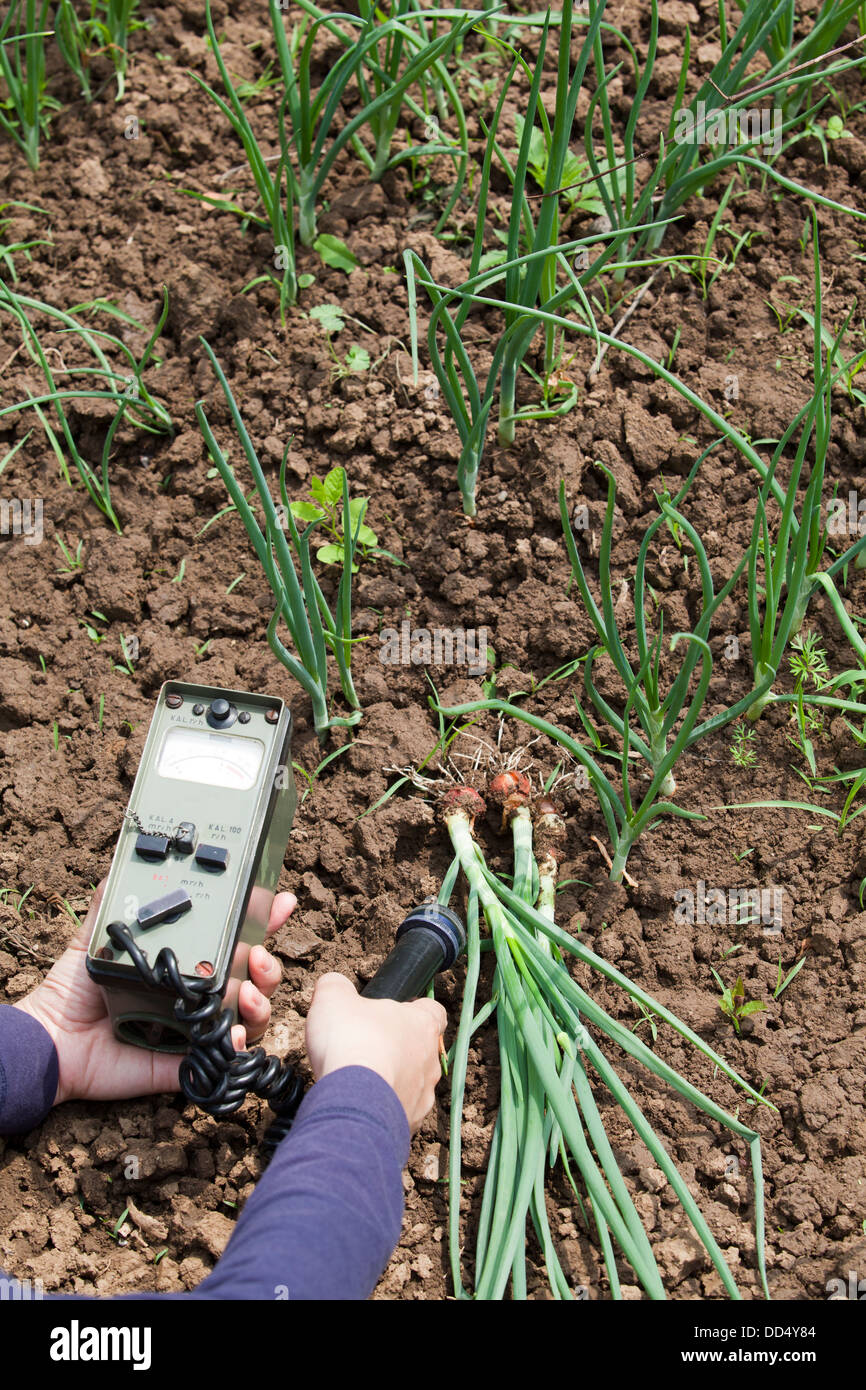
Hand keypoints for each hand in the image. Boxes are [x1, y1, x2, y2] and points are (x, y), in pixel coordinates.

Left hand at [13, 880, 295, 1105]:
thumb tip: (121, 866)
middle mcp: (197, 993)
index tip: (280, 901)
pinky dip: (240, 1043)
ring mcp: (198, 1028)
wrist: (53, 1041)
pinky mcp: (190, 1060)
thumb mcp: (93, 939)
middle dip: (271, 964)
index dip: (262, 921)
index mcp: (185, 962)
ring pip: (252, 1013)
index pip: (234, 939)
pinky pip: (228, 1055)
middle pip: (255, 978)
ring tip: (249, 992)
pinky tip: (236, 1031)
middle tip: (262, 955)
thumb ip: (110, 904)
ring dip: (262, 999)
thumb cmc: (72, 992)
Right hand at [305, 973, 446, 1132]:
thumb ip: (335, 986)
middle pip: (421, 1050)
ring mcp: (423, 1095)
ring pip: (412, 1084)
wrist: (354, 1102)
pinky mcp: (410, 1124)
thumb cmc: (351, 1043)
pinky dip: (382, 1110)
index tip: (398, 1012)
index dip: (415, 1010)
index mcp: (421, 1024)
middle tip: (367, 1049)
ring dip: (391, 1081)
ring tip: (360, 1081)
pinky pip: (399, 1114)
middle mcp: (430, 1060)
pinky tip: (359, 1106)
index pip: (433, 1010)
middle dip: (397, 1050)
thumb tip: (333, 985)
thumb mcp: (333, 998)